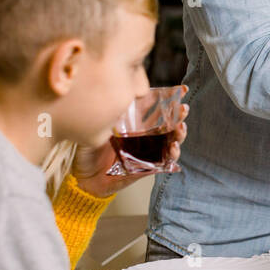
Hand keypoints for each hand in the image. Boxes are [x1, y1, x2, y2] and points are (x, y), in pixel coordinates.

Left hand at [71, 86, 188, 196]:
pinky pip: (165, 161)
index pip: (153, 107)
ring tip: (181, 127)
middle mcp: (143, 136)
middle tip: (184, 108)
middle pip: (167, 123)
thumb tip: (114, 99)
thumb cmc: (88, 154)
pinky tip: (173, 148)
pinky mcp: (148, 167)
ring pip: (170, 140)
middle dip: (179, 114)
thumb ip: (105, 116)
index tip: (180, 90)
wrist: (85, 179)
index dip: (167, 98)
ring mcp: (147, 152)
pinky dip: (172, 155)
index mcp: (132, 124)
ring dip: (179, 133)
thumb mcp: (95, 130)